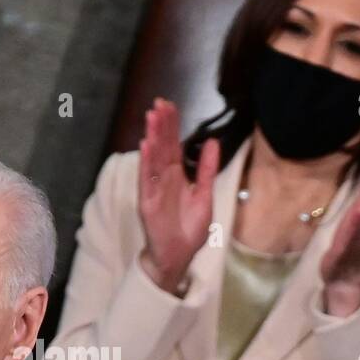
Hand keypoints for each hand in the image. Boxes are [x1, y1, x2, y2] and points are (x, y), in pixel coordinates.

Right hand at [137, 97, 219, 294]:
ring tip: (152, 116)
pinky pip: (146, 179)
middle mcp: (164, 179)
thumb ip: (207, 170)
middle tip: (160, 102)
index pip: (174, 145)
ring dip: (152, 136)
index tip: (171, 106)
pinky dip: (146, 162)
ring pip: (153, 158)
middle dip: (161, 125)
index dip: (172, 126)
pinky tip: (146, 145)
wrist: (178, 256)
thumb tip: (213, 142)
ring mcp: (154, 189)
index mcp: (177, 176)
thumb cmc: (189, 230)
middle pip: (162, 146)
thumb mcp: (205, 196)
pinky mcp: (148, 202)